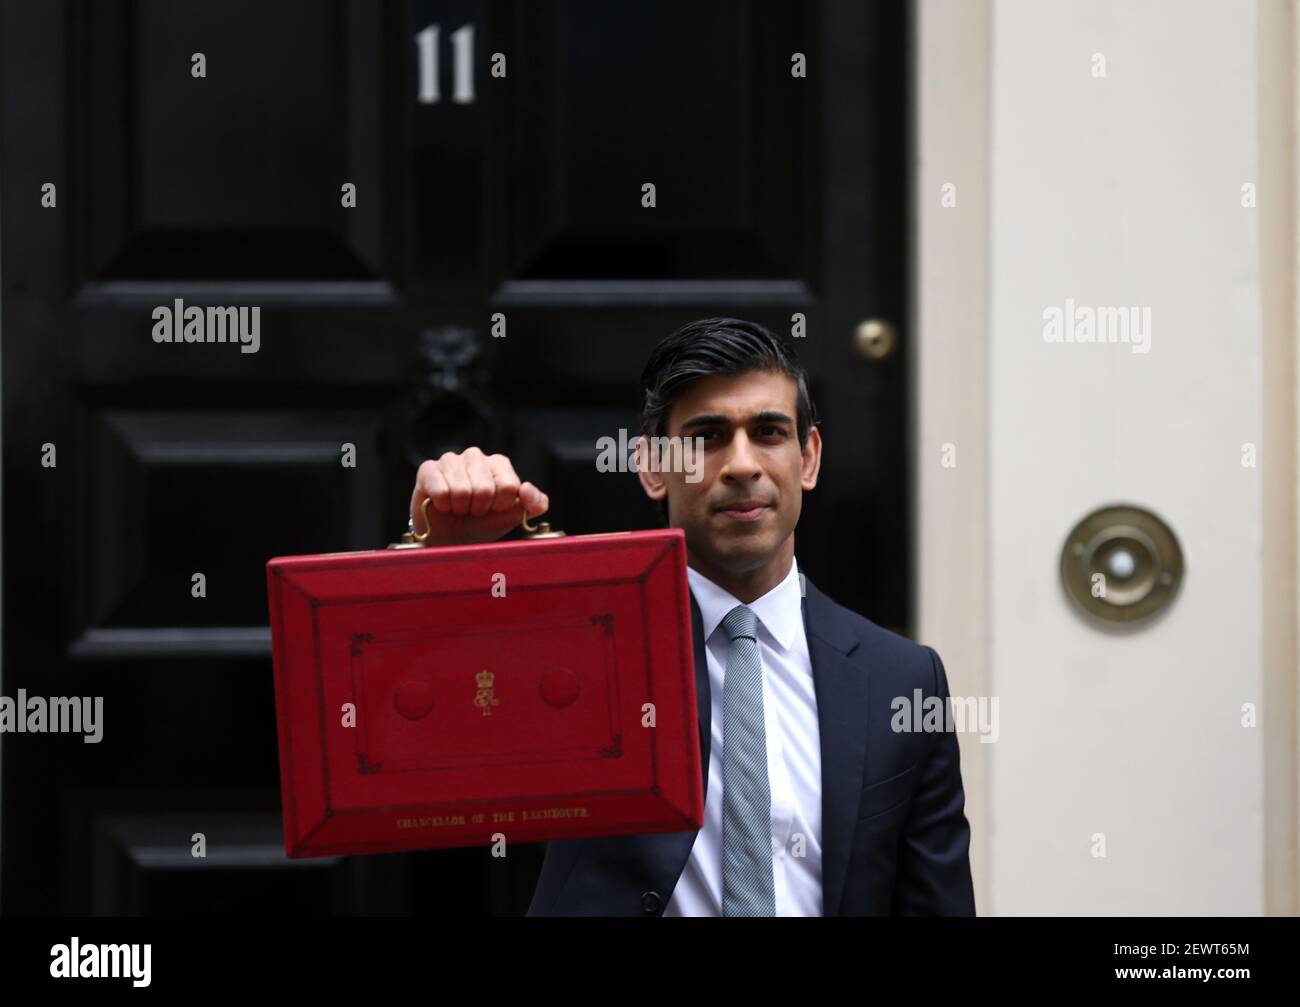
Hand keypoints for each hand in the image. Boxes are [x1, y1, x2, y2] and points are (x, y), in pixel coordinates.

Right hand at [409, 448, 548, 546]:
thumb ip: (535, 504)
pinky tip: (441, 504)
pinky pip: (440, 490)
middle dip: (479, 509)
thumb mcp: (513, 516)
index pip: (509, 487)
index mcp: (499, 464)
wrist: (449, 538)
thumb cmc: (482, 523)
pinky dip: (442, 505)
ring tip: (458, 508)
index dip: (500, 506)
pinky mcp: (428, 469)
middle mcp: (475, 456)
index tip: (492, 510)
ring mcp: (450, 460)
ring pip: (462, 490)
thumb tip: (526, 488)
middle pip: (485, 489)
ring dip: (460, 508)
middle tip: (472, 510)